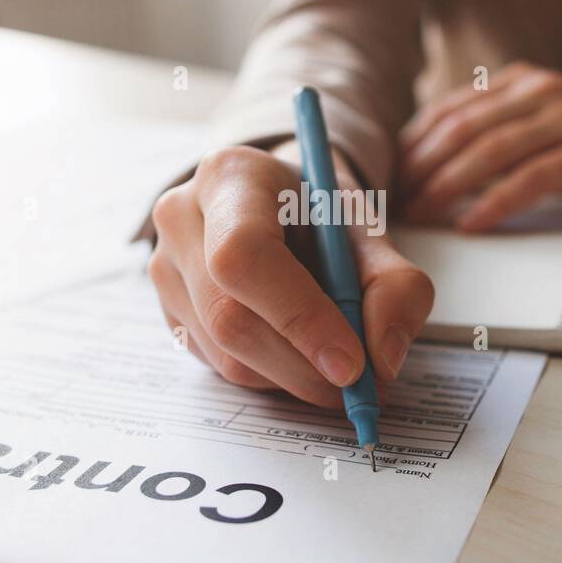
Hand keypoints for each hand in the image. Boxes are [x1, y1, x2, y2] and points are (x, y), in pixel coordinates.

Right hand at [148, 143, 433, 407]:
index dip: (298, 317)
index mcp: (229, 176)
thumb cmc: (322, 214)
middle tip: (362, 386)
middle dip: (304, 365)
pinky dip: (272, 377)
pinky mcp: (168, 313)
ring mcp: (165, 268)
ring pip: (226, 355)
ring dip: (294, 378)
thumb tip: (382, 359)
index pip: (244, 255)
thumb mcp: (372, 234)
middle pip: (229, 317)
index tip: (352, 363)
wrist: (282, 205)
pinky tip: (299, 352)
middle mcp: (181, 218)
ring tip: (338, 363)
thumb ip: (396, 288)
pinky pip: (219, 369)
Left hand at [399, 62, 561, 230]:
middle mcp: (539, 91)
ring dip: (446, 185)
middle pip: (459, 128)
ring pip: (489, 150)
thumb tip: (439, 166)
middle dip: (418, 168)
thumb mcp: (547, 121)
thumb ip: (500, 132)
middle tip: (392, 202)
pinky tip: (472, 222)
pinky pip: (532, 177)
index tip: (385, 178)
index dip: (410, 146)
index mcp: (519, 82)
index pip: (446, 110)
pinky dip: (496, 202)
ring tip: (420, 213)